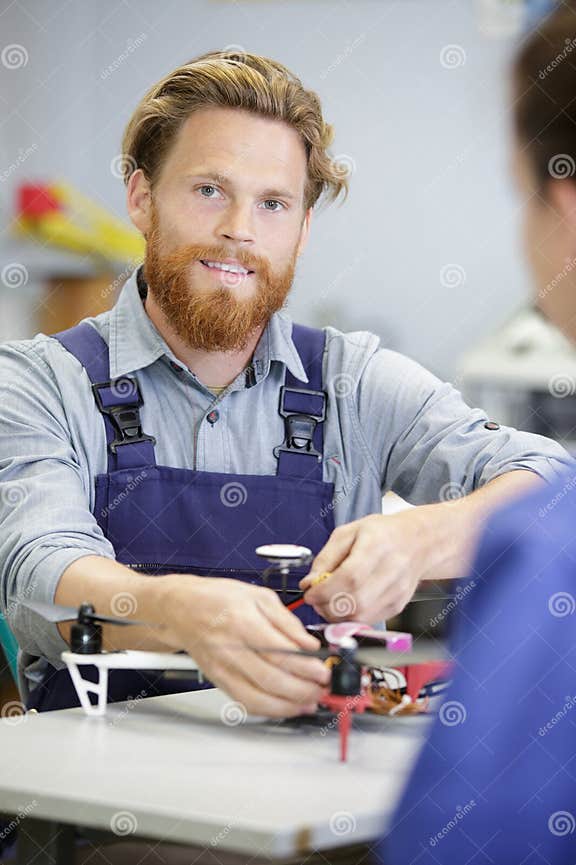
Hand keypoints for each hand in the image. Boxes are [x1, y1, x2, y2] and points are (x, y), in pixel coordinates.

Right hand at [159, 575, 329, 717]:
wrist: (181, 608)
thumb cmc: (217, 598)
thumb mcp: (258, 596)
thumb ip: (287, 621)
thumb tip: (310, 644)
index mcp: (242, 621)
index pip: (279, 652)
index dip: (306, 666)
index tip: (324, 669)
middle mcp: (230, 649)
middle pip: (271, 679)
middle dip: (303, 688)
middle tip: (323, 687)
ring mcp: (222, 669)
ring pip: (259, 698)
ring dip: (290, 705)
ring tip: (312, 700)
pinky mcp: (219, 682)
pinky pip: (247, 703)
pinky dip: (272, 710)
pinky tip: (290, 707)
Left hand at [299, 506, 461, 621]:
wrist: (417, 542)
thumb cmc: (382, 534)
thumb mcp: (348, 533)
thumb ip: (326, 558)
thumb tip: (309, 583)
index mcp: (377, 546)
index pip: (349, 577)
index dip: (324, 590)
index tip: (310, 592)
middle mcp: (391, 571)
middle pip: (354, 602)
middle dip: (326, 605)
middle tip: (316, 597)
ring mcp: (396, 592)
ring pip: (359, 617)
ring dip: (335, 614)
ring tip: (328, 600)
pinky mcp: (397, 606)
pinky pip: (366, 620)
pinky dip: (349, 617)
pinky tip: (344, 603)